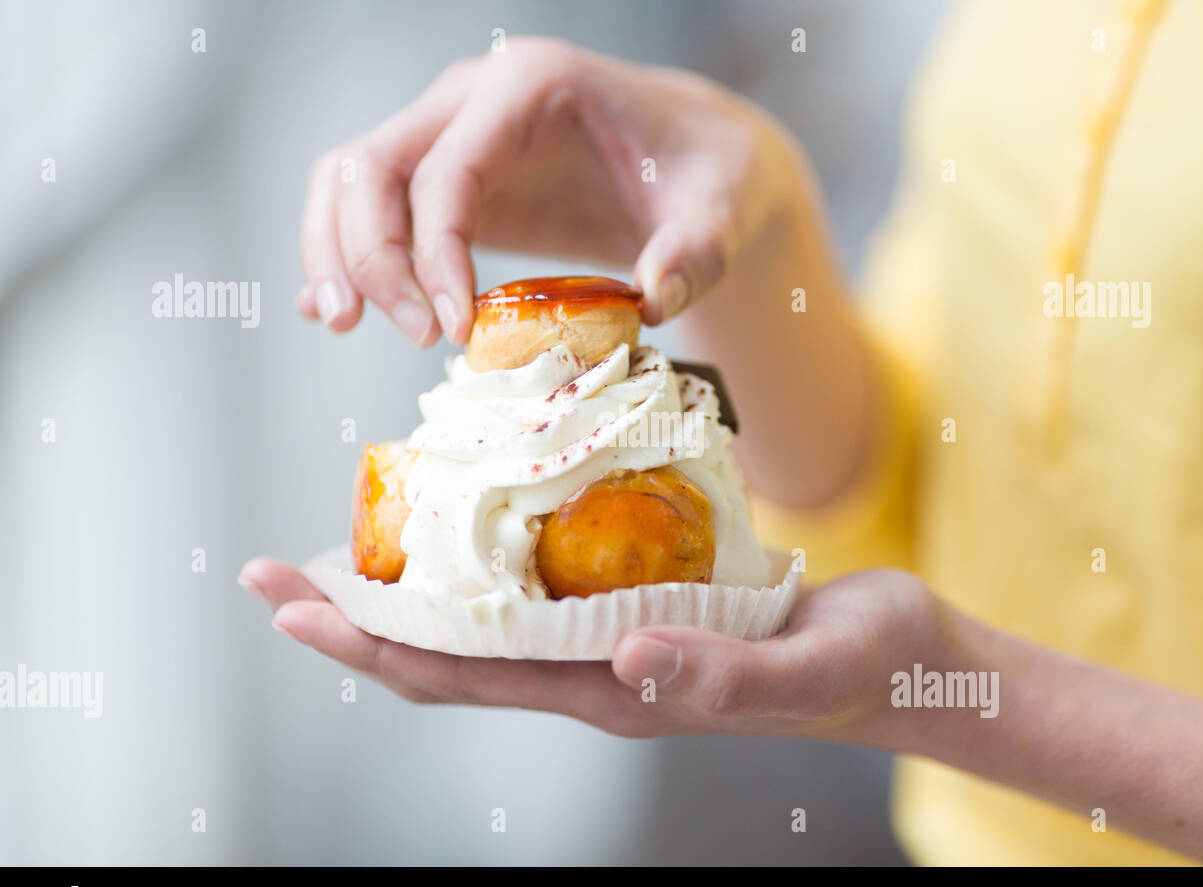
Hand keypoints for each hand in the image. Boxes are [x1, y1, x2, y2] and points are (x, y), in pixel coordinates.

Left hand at [237, 557, 944, 740]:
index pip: (464, 675)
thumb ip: (721, 674)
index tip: (290, 602)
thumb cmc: (861, 666)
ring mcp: (613, 642)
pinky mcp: (640, 603)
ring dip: (402, 589)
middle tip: (270, 573)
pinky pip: (536, 587)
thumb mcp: (804, 668)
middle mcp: (595, 672)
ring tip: (340, 543)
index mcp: (616, 692)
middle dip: (352, 619)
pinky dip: (480, 555)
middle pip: (445, 654)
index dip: (370, 643)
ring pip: (480, 623)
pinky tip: (464, 514)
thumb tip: (628, 657)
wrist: (902, 663)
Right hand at [296, 37, 802, 344]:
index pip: (447, 167)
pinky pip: (372, 203)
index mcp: (532, 85)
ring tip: (344, 324)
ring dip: (336, 253)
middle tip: (416, 335)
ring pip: (352, 178)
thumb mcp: (717, 214)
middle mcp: (475, 96)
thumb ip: (693, 252)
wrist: (695, 165)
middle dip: (370, 256)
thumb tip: (653, 299)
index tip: (453, 329)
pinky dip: (345, 252)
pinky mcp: (449, 174)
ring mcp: (454, 131)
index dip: (432, 251)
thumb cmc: (704, 178)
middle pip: (372, 166)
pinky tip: (337, 308)